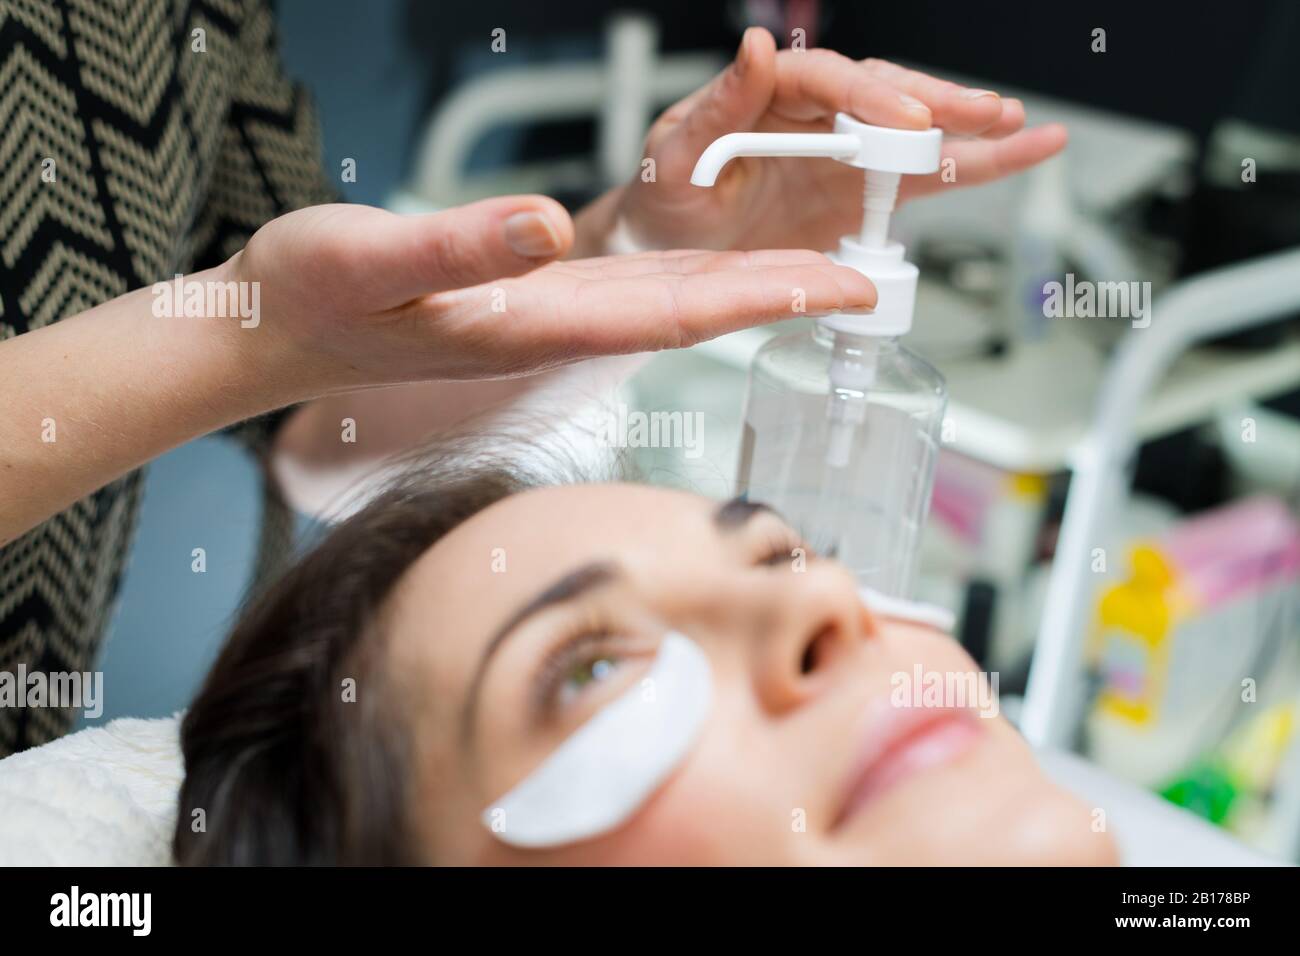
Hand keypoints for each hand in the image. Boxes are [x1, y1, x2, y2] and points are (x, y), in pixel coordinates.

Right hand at [233, 198, 875, 392]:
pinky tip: (731, 261)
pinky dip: (698, 272)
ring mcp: (551, 314)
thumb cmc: (316, 295)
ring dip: (756, 282)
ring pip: (676, 296)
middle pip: (698, 306)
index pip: (675, 310)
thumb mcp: (373, 259)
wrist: (279, 329)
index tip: (842, 284)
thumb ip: (460, 246)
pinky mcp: (534, 297)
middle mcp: (560, 324)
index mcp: (535, 322)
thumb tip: (550, 227)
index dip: (765, 295)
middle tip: (874, 275)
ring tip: (829, 263)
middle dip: (789, 290)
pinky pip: (636, 285)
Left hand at [611, 27, 1066, 251]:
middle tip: (987, 114)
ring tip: (1022, 129)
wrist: (671, 246)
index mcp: (769, 93)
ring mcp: (844, 152)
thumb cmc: (666, 193)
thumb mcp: (674, 152)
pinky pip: (923, 175)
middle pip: (887, 96)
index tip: (905, 123)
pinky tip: (1022, 150)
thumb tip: (754, 50)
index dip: (871, 97)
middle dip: (939, 105)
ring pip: (917, 133)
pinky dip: (974, 166)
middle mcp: (815, 113)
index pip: (829, 79)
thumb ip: (717, 107)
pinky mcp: (862, 190)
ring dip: (971, 131)